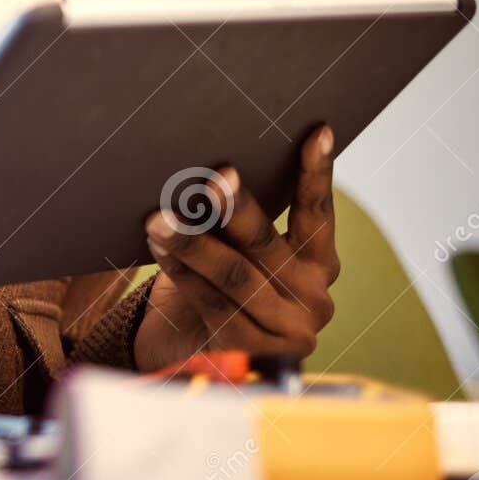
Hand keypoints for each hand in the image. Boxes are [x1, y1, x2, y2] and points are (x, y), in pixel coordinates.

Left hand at [132, 124, 339, 372]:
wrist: (183, 338)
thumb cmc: (212, 276)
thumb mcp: (236, 247)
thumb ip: (240, 220)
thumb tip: (216, 169)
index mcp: (320, 263)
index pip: (318, 214)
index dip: (317, 174)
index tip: (319, 132)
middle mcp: (314, 297)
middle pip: (267, 245)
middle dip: (237, 208)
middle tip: (215, 177)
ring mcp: (286, 329)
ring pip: (234, 275)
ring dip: (193, 242)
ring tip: (160, 216)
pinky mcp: (250, 348)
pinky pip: (208, 300)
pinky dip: (180, 271)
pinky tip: (158, 247)